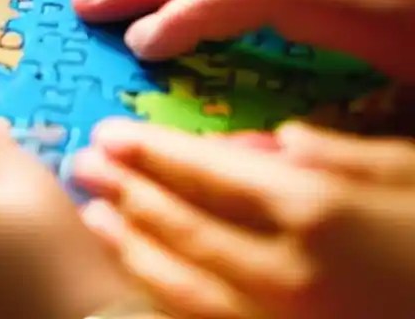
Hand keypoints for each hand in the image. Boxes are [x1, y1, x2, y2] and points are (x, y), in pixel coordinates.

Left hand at [73, 118, 414, 318]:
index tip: (111, 135)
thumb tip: (282, 140)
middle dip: (126, 190)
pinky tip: (137, 265)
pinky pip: (202, 317)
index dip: (152, 153)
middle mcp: (283, 268)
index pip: (207, 172)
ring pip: (178, 274)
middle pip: (180, 221)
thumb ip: (349, 158)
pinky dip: (159, 287)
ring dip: (129, 238)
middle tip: (86, 162)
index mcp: (316, 209)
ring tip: (95, 210)